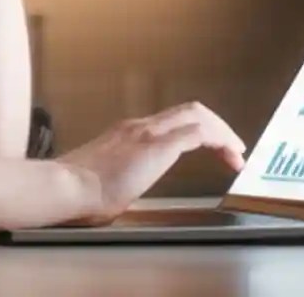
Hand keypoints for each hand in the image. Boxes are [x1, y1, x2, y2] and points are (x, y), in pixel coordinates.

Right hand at [51, 102, 247, 225]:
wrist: (67, 187)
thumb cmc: (77, 192)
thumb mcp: (107, 179)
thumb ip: (121, 179)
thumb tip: (121, 194)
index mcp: (127, 133)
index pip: (171, 120)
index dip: (198, 130)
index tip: (214, 150)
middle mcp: (140, 126)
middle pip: (190, 111)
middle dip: (218, 126)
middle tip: (233, 149)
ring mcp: (148, 133)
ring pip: (197, 116)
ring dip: (222, 132)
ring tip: (236, 153)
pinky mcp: (157, 146)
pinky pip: (198, 134)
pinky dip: (219, 141)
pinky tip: (229, 157)